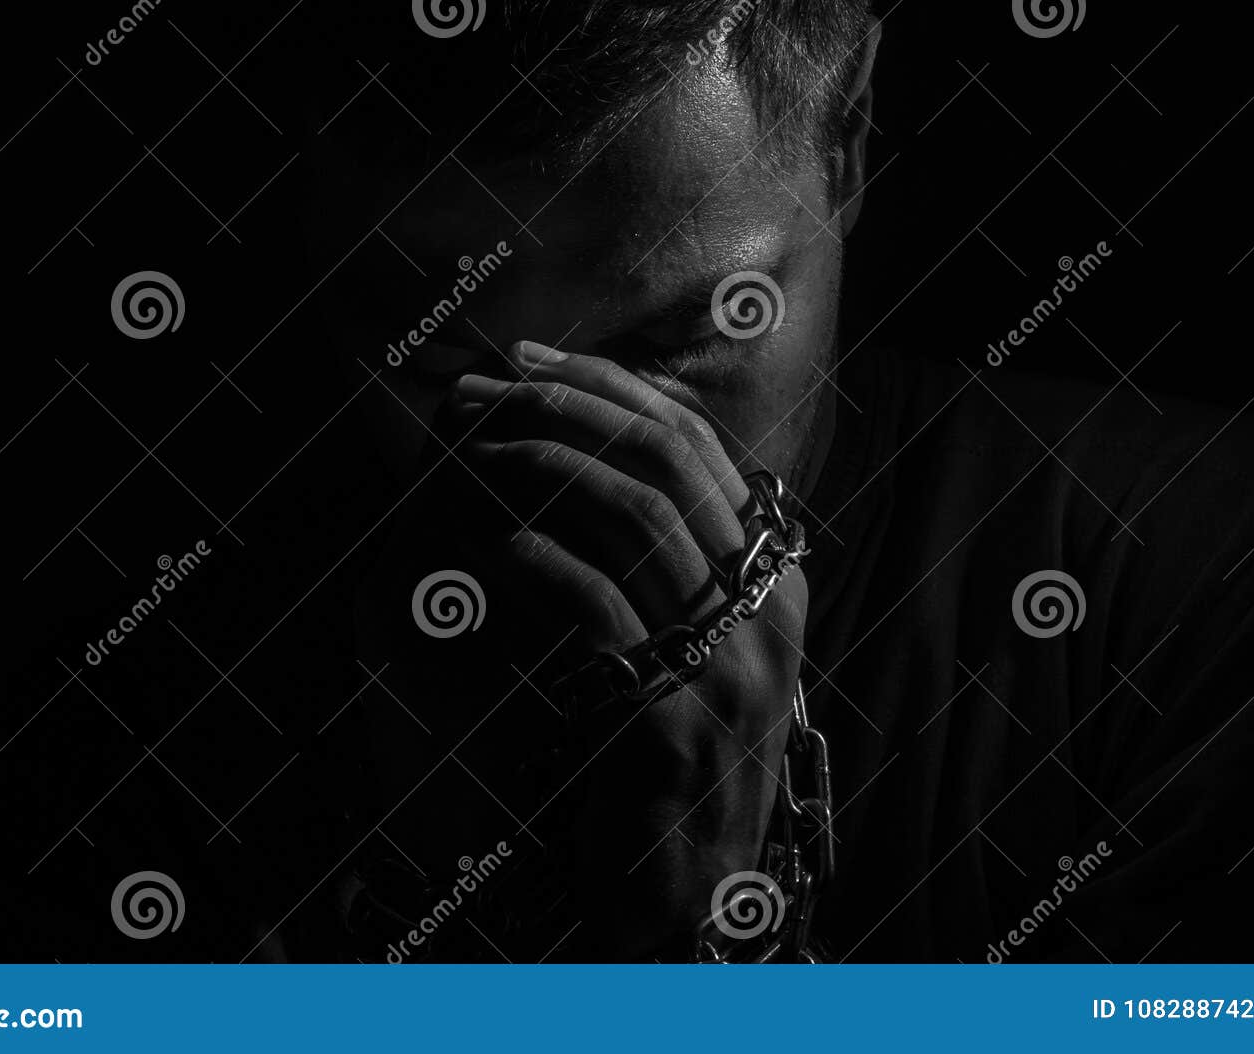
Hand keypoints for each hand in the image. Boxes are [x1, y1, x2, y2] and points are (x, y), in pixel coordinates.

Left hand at [443, 340, 807, 956]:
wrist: (696, 896)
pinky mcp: (670, 724)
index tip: (531, 357)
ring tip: (478, 449)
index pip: (698, 443)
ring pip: (639, 520)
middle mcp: (765, 613)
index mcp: (775, 581)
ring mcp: (726, 670)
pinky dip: (542, 565)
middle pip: (668, 461)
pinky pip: (601, 617)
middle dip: (570, 404)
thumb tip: (602, 462)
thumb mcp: (706, 652)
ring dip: (546, 467)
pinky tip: (493, 546)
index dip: (610, 384)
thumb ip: (678, 565)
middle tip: (489, 385)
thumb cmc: (684, 762)